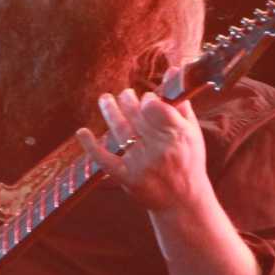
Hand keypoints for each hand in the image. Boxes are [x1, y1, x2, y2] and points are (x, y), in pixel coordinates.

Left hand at [77, 87, 212, 216]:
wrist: (183, 202)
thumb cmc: (189, 162)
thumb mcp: (192, 133)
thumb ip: (181, 102)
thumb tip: (173, 71)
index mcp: (178, 135)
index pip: (156, 108)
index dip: (148, 100)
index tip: (147, 98)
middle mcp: (159, 149)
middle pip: (136, 116)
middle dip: (127, 101)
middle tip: (125, 95)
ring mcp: (141, 164)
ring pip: (120, 131)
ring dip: (110, 111)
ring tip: (106, 99)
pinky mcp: (127, 178)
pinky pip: (105, 160)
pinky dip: (91, 146)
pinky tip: (82, 132)